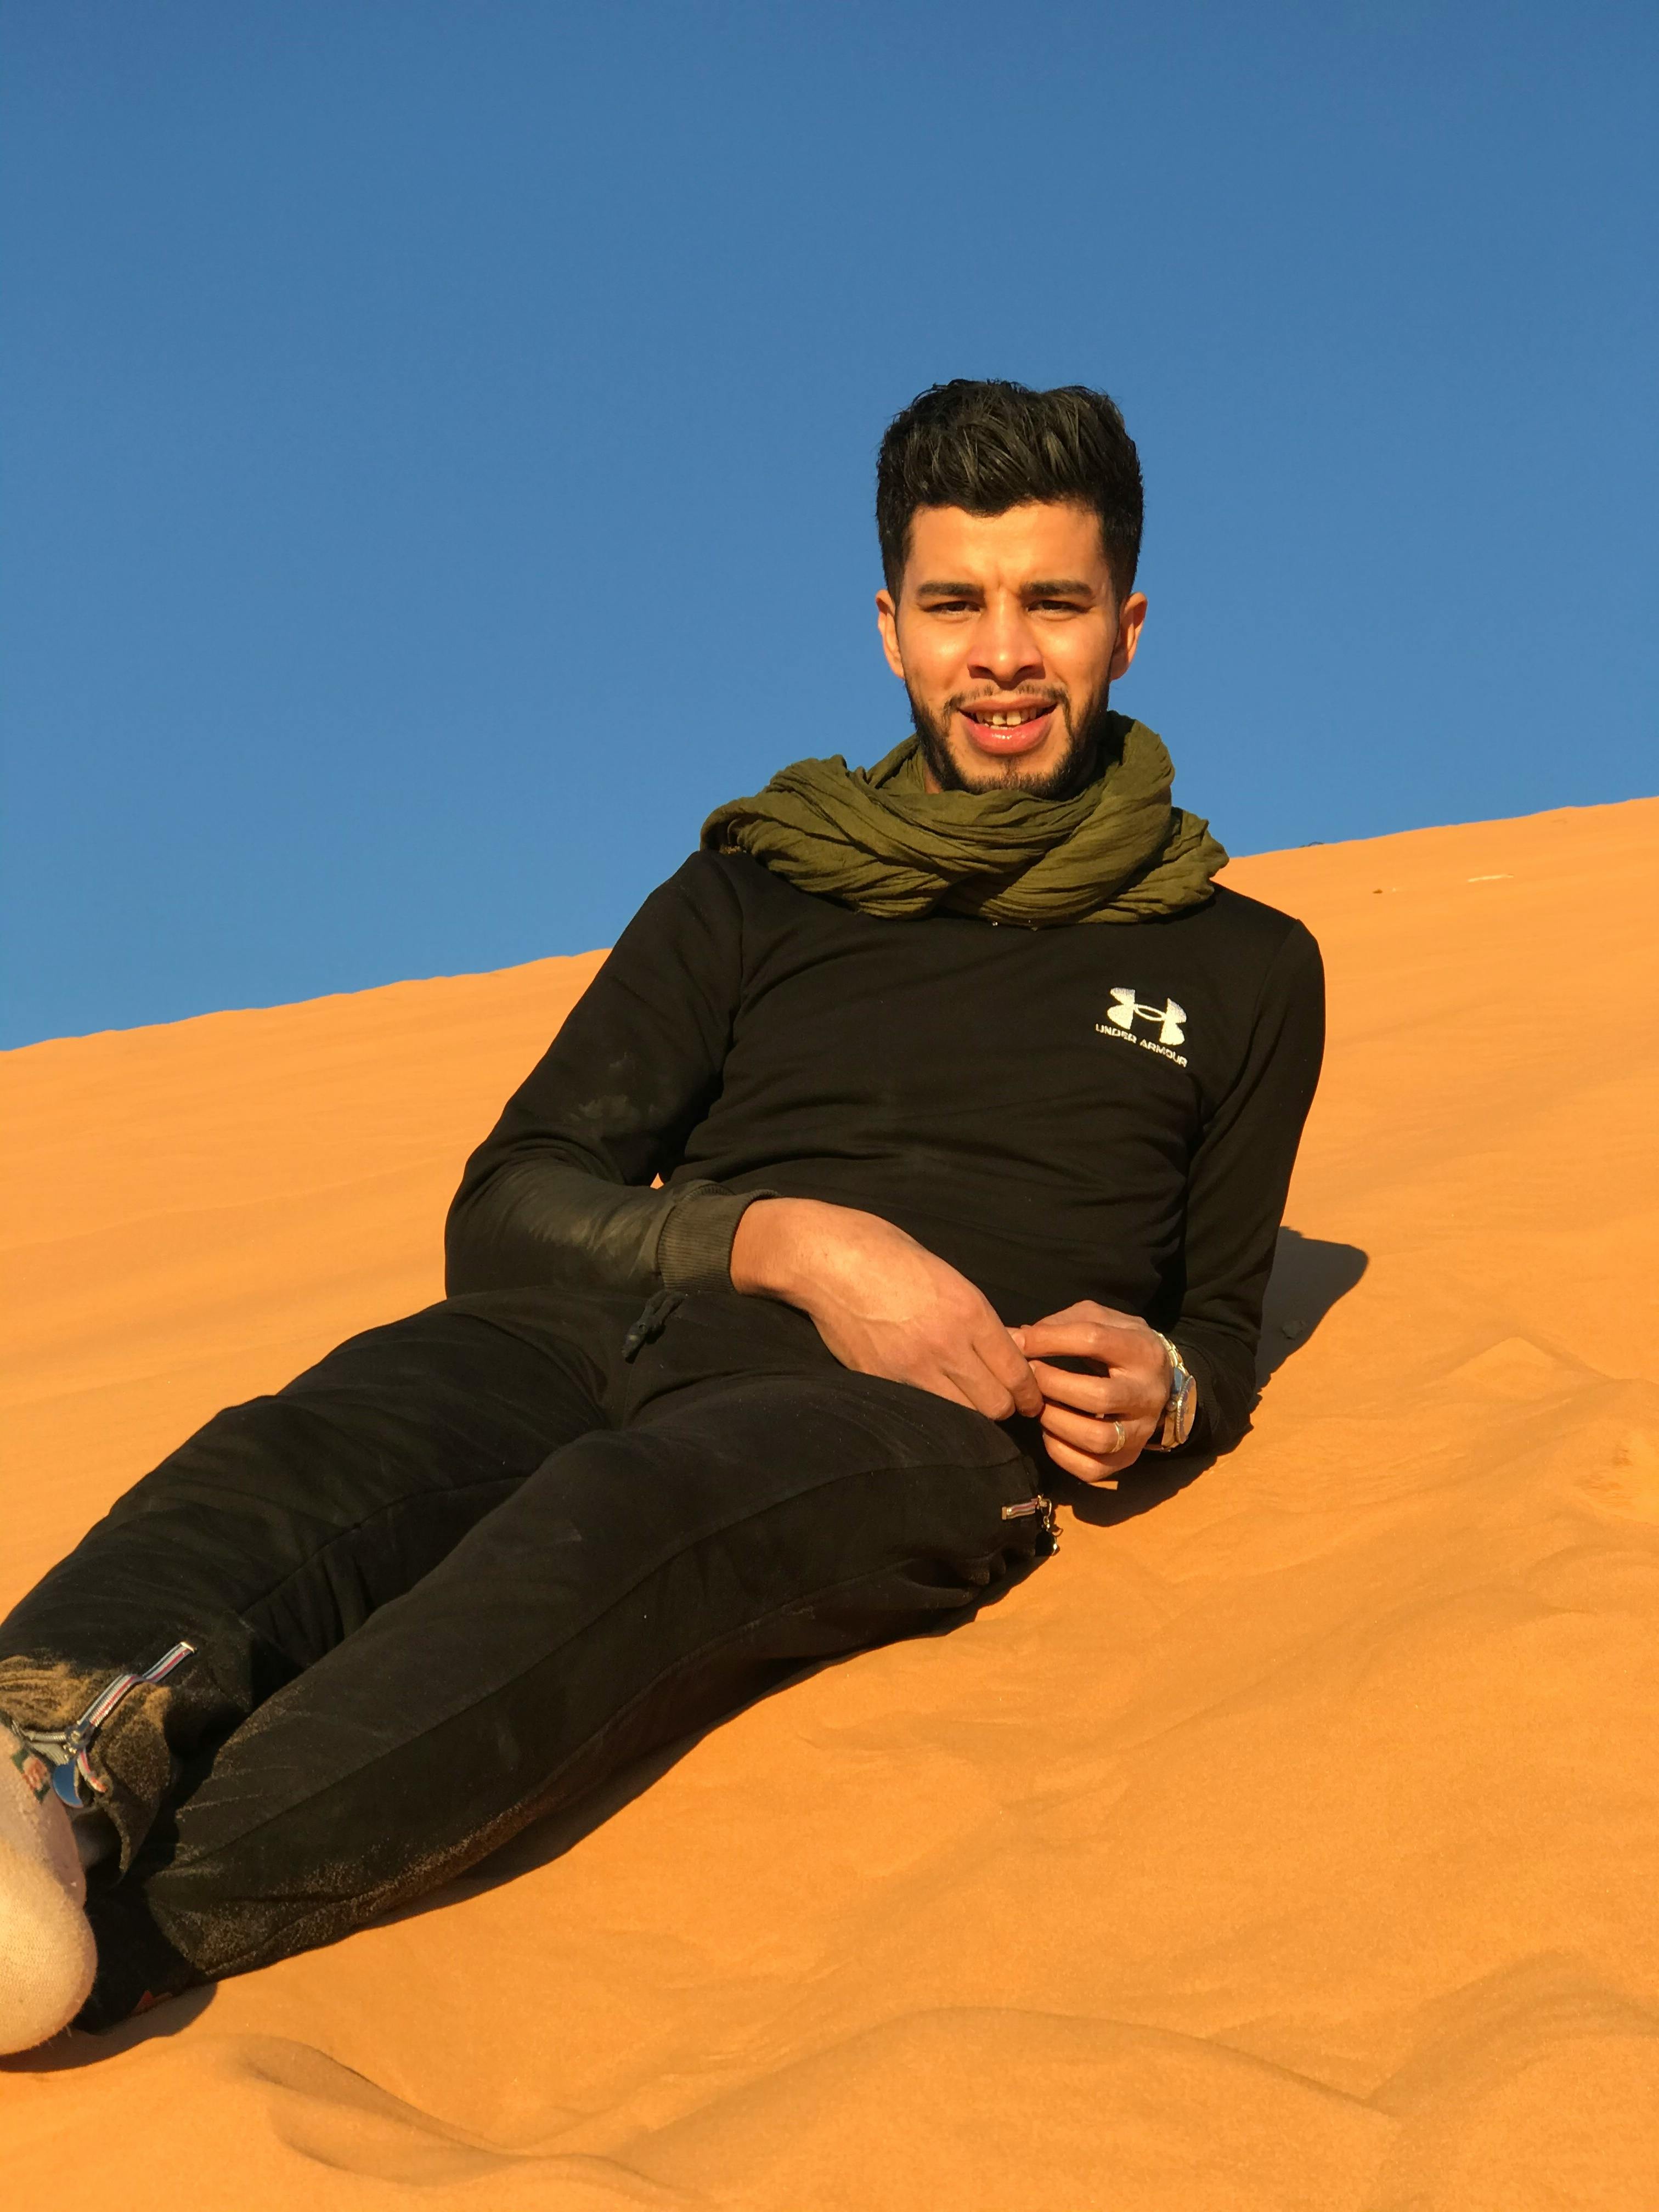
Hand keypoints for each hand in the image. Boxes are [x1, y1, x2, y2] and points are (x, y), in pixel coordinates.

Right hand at [730, 1197, 1042, 1421]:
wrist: (827, 1259)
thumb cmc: (888, 1254)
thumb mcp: (947, 1275)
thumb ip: (978, 1317)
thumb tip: (1009, 1347)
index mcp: (969, 1311)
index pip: (1016, 1373)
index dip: (1031, 1394)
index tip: (1032, 1400)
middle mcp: (946, 1345)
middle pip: (996, 1405)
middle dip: (1005, 1407)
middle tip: (1002, 1402)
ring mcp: (912, 1368)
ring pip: (963, 1416)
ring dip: (971, 1414)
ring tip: (968, 1403)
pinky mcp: (882, 1381)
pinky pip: (923, 1410)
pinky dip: (935, 1410)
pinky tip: (933, 1397)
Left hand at [1008, 1301, 1171, 1485]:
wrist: (1159, 1381)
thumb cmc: (1119, 1345)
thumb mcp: (1100, 1320)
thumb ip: (1060, 1324)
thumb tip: (1015, 1337)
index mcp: (1143, 1351)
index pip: (1094, 1340)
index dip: (1050, 1340)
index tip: (1020, 1341)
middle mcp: (1148, 1395)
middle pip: (1099, 1397)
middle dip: (1053, 1386)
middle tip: (1030, 1377)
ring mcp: (1141, 1432)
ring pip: (1097, 1438)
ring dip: (1055, 1421)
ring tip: (1038, 1406)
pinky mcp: (1127, 1460)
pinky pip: (1089, 1468)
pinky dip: (1059, 1451)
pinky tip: (1050, 1431)